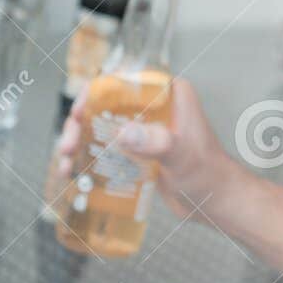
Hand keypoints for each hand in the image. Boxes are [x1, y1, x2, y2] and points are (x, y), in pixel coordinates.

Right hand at [53, 76, 242, 223]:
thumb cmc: (210, 174)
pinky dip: (88, 158)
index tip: (79, 112)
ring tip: (64, 165)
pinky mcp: (139, 153)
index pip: (125, 81)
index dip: (95, 92)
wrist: (218, 202)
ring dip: (78, 142)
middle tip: (66, 146)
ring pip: (100, 128)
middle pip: (105, 106)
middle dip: (79, 123)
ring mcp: (144, 131)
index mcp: (168, 95)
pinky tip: (72, 173)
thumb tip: (123, 133)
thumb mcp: (182, 156)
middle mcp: (154, 108)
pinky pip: (107, 150)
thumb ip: (158, 142)